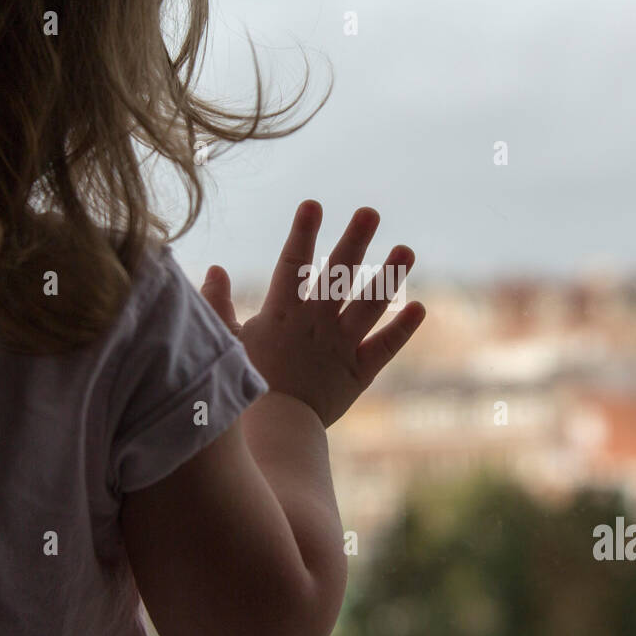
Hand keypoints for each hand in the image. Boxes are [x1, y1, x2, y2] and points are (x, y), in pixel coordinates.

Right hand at [199, 200, 424, 426]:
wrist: (271, 431)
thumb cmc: (243, 385)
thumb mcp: (224, 342)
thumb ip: (217, 305)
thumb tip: (214, 270)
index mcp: (281, 312)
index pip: (293, 263)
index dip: (303, 232)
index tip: (314, 204)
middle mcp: (315, 323)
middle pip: (338, 275)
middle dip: (354, 241)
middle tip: (370, 212)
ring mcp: (340, 346)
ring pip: (369, 305)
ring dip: (388, 276)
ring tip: (407, 250)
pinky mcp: (358, 371)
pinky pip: (384, 347)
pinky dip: (403, 328)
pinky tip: (420, 307)